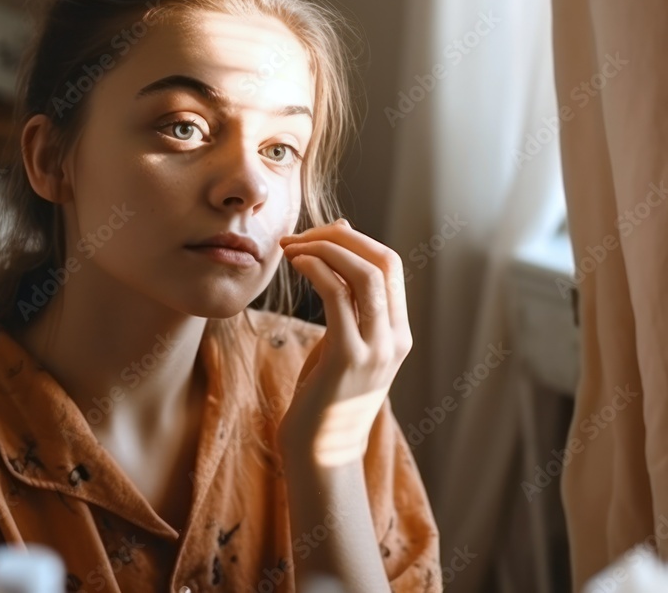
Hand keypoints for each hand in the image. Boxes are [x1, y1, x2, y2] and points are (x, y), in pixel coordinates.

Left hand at [277, 218, 412, 467]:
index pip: (390, 263)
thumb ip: (347, 303)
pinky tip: (297, 265)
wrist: (321, 452)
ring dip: (324, 249)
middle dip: (339, 238)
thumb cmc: (324, 396)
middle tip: (299, 237)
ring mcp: (377, 349)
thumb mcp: (341, 343)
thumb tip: (339, 243)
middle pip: (383, 261)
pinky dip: (317, 270)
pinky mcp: (349, 358)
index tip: (316, 235)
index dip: (354, 239)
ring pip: (364, 274)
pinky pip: (338, 296)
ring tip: (291, 248)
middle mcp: (396, 337)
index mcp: (398, 331)